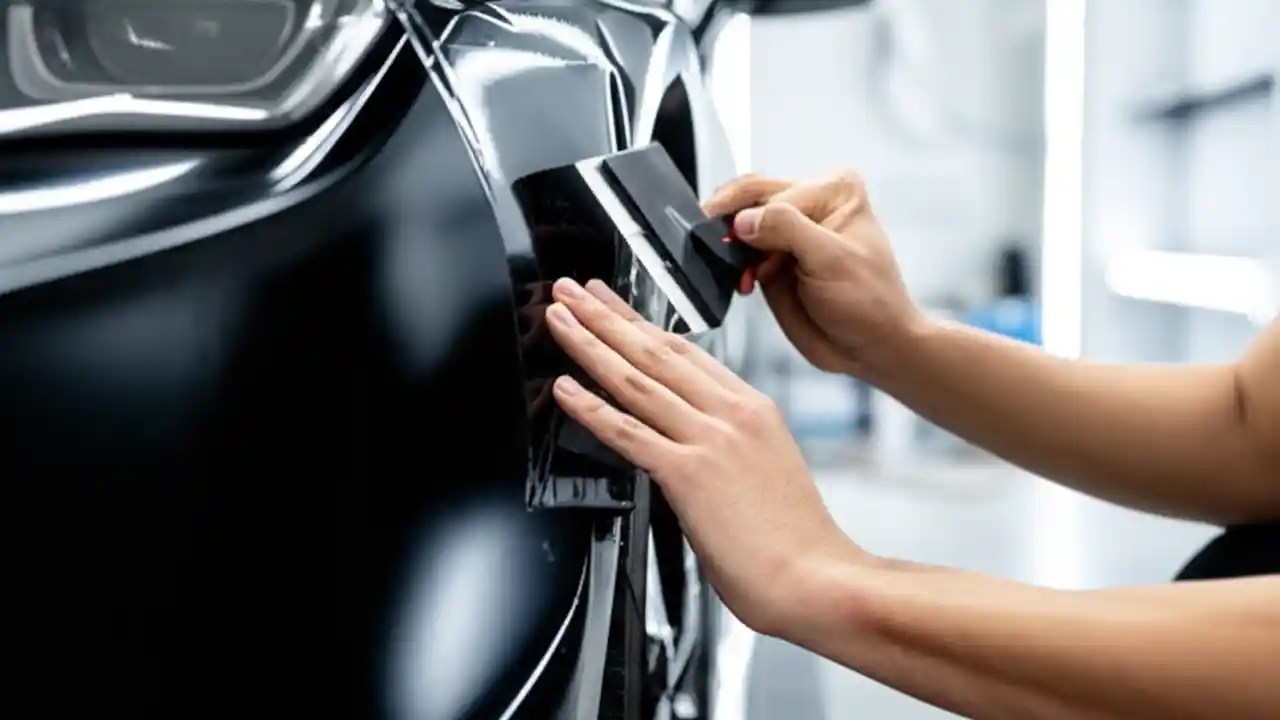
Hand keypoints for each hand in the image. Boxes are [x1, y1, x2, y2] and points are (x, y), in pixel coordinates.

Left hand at [545, 278, 864, 634]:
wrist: (817, 578)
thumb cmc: (796, 540)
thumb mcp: (769, 469)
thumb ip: (729, 446)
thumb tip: (691, 443)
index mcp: (754, 409)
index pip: (686, 352)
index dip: (642, 323)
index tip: (615, 304)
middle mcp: (731, 414)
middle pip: (656, 350)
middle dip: (608, 315)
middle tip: (573, 290)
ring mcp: (709, 440)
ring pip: (636, 379)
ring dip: (591, 343)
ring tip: (560, 318)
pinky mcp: (688, 473)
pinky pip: (628, 431)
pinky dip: (591, 406)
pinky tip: (565, 387)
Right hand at [705, 171, 923, 377]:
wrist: (872, 346)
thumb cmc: (870, 302)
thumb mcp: (831, 260)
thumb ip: (786, 229)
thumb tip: (743, 219)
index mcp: (833, 190)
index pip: (773, 192)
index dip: (749, 216)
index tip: (733, 240)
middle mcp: (810, 203)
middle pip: (751, 198)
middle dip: (731, 224)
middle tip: (715, 247)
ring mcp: (791, 231)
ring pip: (740, 224)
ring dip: (731, 249)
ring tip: (743, 277)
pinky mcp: (776, 258)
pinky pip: (741, 252)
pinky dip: (734, 266)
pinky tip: (745, 283)